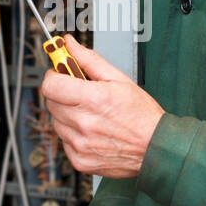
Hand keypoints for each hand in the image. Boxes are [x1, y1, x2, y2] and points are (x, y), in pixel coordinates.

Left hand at [40, 34, 163, 178]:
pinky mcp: (79, 160)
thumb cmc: (141, 115)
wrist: (155, 147)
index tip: (60, 73)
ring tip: (90, 114)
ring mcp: (80, 144)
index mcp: (94, 99)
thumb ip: (90, 60)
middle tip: (80, 93)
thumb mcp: (120, 79)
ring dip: (67, 115)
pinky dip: (74, 135)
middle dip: (62, 93)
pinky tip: (91, 131)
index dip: (53, 76)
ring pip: (56, 122)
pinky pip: (64, 141)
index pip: (51, 85)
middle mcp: (84, 124)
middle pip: (51, 102)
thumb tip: (70, 45)